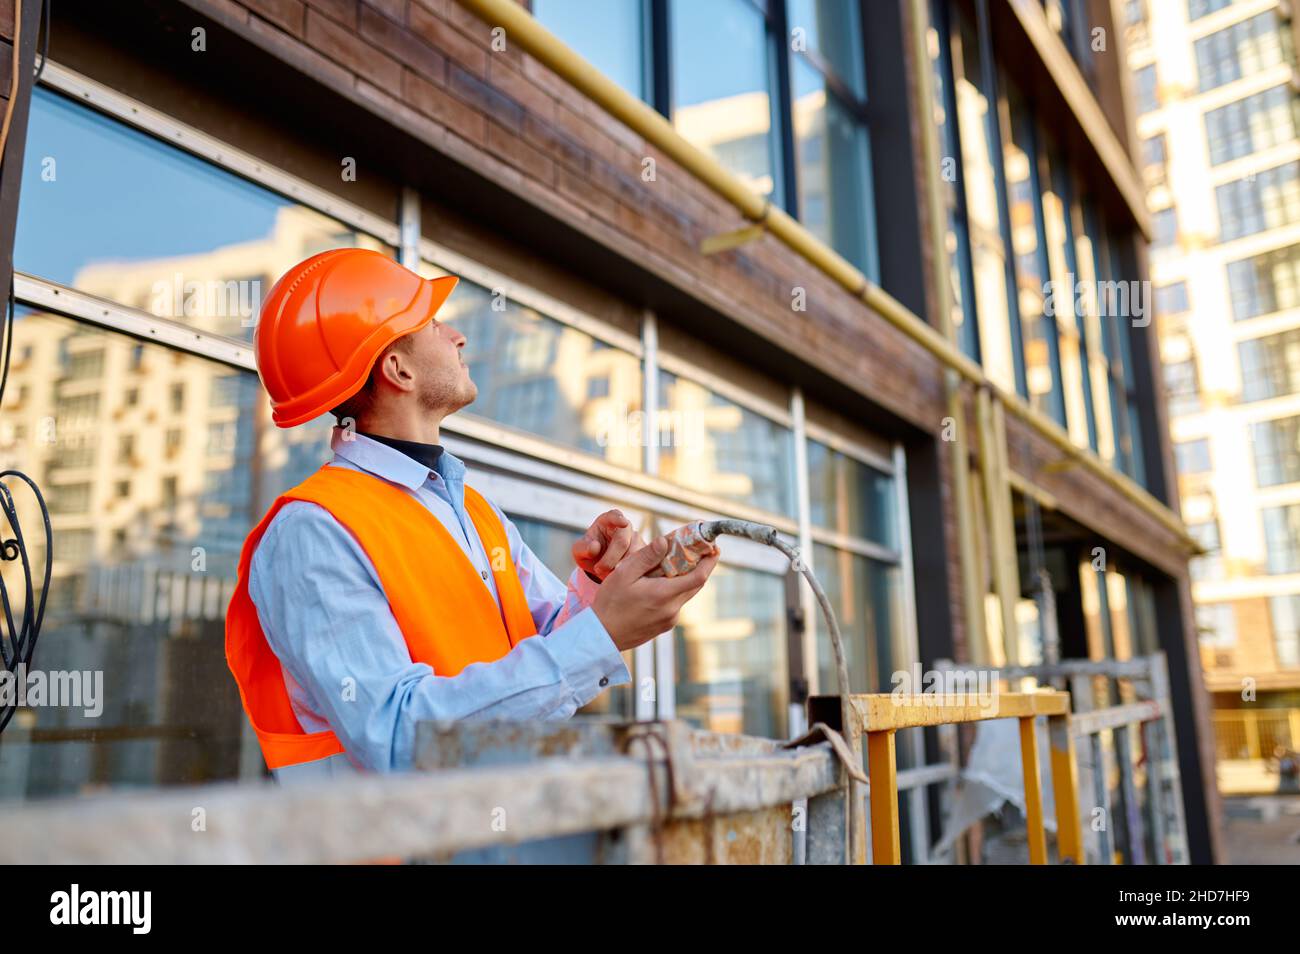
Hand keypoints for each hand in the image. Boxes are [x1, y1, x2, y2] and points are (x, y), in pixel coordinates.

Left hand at [572, 509, 643, 580]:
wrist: (598, 565)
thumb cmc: (588, 552)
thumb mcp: (579, 551)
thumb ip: (583, 548)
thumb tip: (594, 547)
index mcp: (608, 521)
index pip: (614, 515)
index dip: (619, 519)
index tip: (623, 523)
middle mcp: (625, 528)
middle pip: (623, 541)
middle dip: (610, 558)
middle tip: (599, 569)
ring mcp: (636, 540)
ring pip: (634, 553)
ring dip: (620, 567)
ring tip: (606, 575)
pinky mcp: (643, 555)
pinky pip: (641, 564)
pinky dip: (630, 572)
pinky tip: (621, 578)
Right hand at [591, 535, 719, 651]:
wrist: (601, 635)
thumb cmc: (609, 603)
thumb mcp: (624, 574)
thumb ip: (646, 557)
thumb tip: (665, 541)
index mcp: (664, 595)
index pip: (699, 577)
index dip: (709, 561)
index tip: (714, 547)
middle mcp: (672, 610)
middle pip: (695, 585)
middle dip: (699, 565)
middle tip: (697, 549)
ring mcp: (670, 620)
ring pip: (685, 594)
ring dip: (684, 577)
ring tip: (671, 562)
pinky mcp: (664, 625)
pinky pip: (675, 603)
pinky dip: (673, 589)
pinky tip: (657, 582)